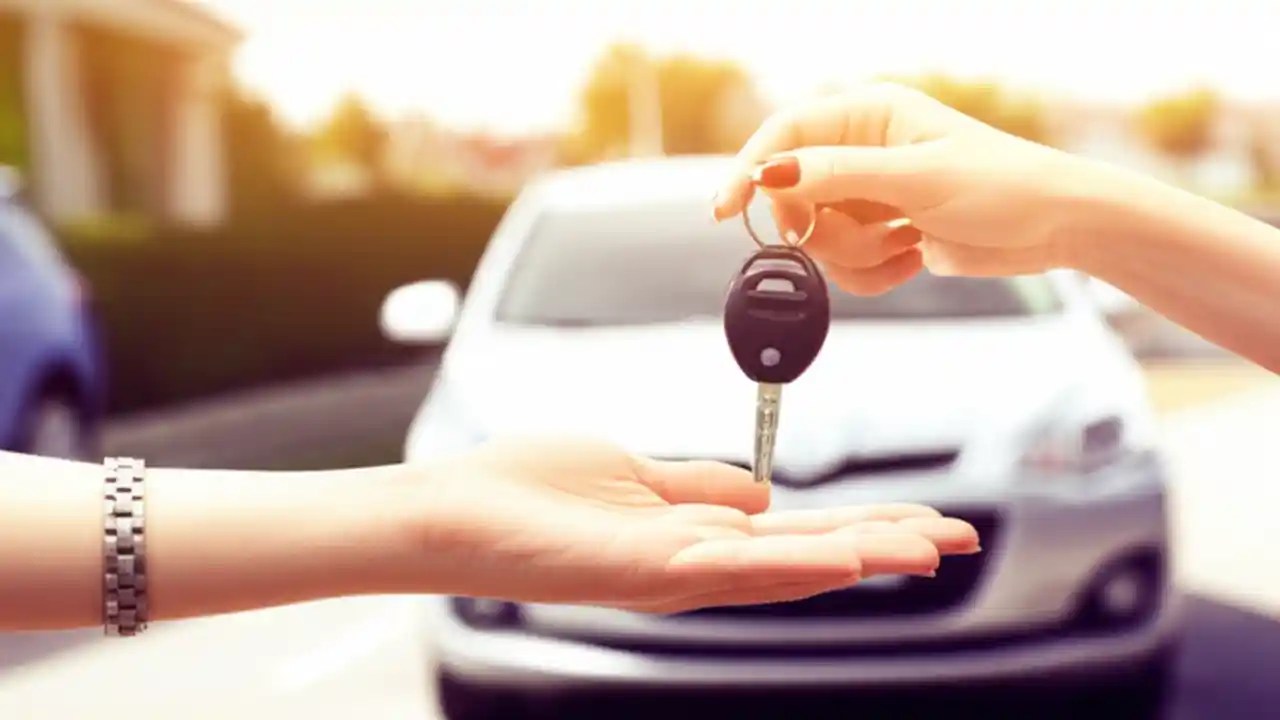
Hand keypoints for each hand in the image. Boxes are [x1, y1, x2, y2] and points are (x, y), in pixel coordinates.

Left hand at [407, 437, 978, 613]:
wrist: (457, 511)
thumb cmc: (533, 489)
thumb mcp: (636, 472)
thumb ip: (700, 486)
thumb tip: (763, 489)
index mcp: (696, 535)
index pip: (798, 531)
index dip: (863, 524)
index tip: (926, 517)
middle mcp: (695, 564)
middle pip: (808, 554)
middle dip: (882, 545)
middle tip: (958, 539)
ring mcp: (672, 574)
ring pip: (784, 568)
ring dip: (858, 557)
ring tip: (926, 549)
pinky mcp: (642, 573)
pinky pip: (729, 568)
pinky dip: (792, 562)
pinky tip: (844, 554)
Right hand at [712, 82, 1112, 294]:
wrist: (1056, 228)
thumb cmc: (1003, 185)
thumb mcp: (916, 177)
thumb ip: (836, 174)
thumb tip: (770, 173)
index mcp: (868, 114)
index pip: (784, 136)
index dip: (749, 170)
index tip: (724, 209)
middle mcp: (861, 151)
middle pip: (794, 198)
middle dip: (825, 230)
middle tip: (873, 231)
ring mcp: (869, 195)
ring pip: (818, 239)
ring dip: (857, 255)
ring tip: (907, 242)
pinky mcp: (881, 232)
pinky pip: (845, 265)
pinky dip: (873, 273)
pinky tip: (915, 256)